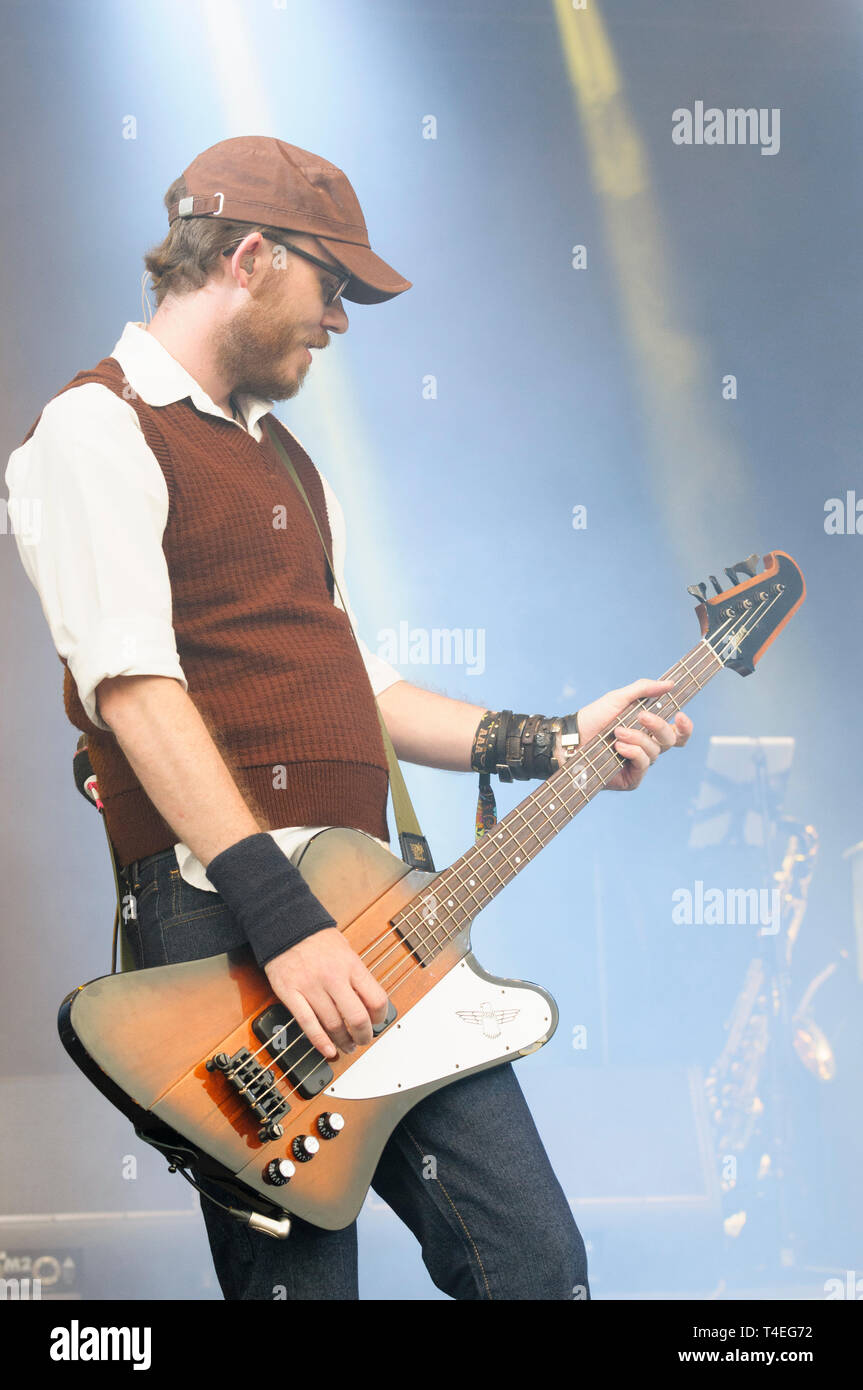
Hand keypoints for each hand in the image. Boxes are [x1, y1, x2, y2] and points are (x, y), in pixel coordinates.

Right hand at [264, 928, 389, 1060]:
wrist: (286, 925)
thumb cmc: (317, 938)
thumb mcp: (346, 950)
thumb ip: (356, 975)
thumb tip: (369, 1003)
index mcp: (351, 965)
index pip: (376, 999)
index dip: (380, 1017)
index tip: (377, 1021)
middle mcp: (333, 977)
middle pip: (356, 1017)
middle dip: (364, 1035)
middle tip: (363, 1040)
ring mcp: (311, 987)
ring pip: (333, 1025)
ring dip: (343, 1041)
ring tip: (346, 1046)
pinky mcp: (291, 994)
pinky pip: (308, 1024)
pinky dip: (320, 1042)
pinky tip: (328, 1050)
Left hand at [562, 678, 692, 791]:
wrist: (570, 739)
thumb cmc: (592, 719)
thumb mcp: (617, 698)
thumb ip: (643, 689)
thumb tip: (670, 684)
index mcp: (648, 730)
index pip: (677, 732)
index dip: (685, 726)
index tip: (680, 714)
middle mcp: (647, 747)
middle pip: (671, 740)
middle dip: (658, 726)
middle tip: (641, 716)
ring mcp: (639, 764)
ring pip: (655, 751)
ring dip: (637, 738)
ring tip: (617, 732)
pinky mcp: (631, 778)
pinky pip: (643, 765)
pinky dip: (633, 752)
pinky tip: (618, 747)